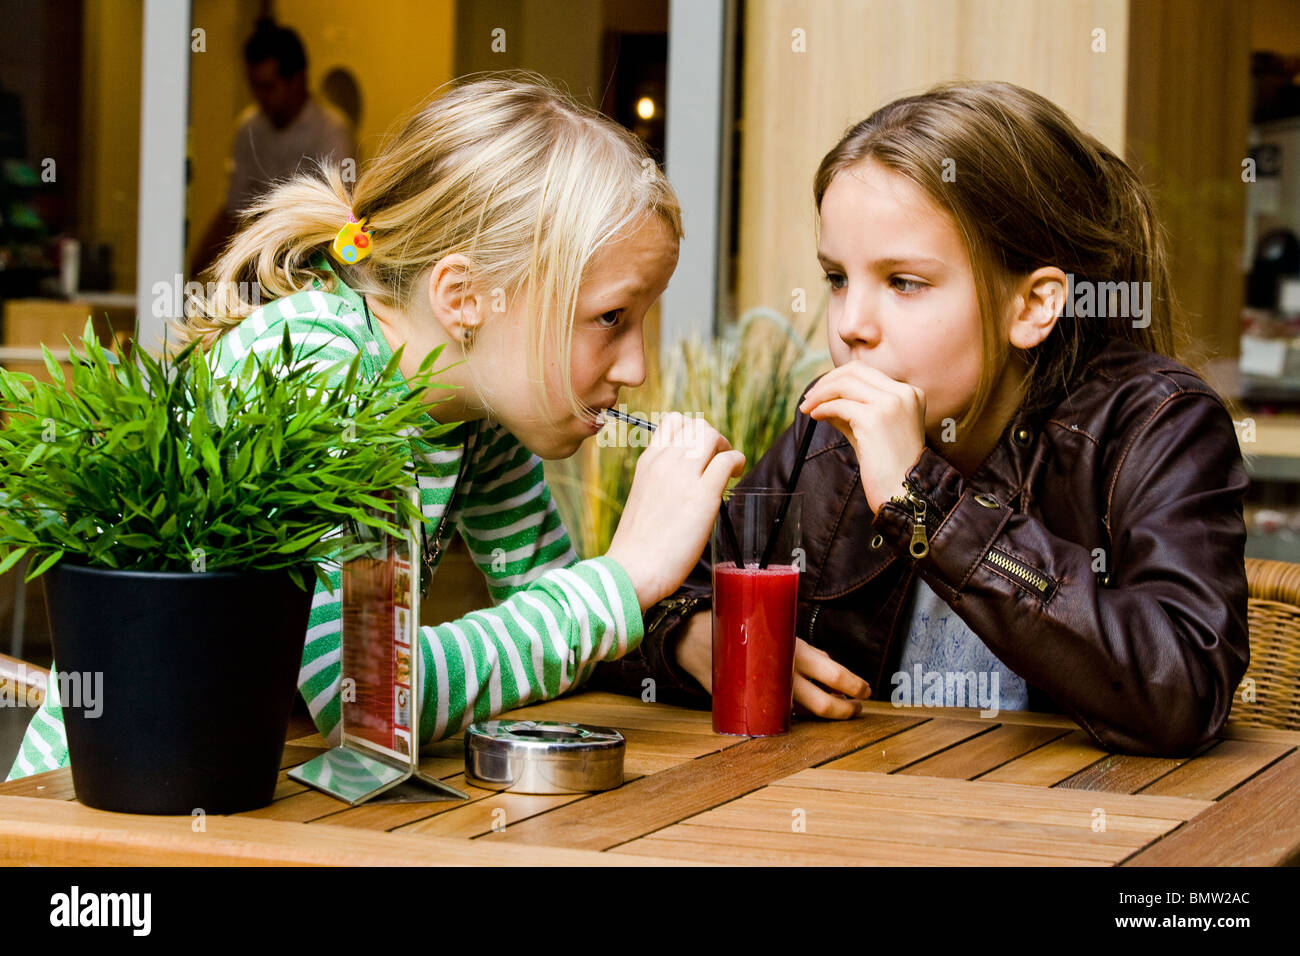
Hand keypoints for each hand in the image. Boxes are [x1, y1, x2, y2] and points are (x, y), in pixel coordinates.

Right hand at [607, 413, 745, 611]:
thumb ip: (659, 482)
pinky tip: (735, 476)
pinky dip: (737, 461)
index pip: (672, 422)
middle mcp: (664, 462)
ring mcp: (683, 477)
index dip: (692, 432)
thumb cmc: (637, 546)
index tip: (700, 453)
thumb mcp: (642, 498)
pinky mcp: (702, 496)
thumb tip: (683, 481)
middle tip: (718, 461)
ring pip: (710, 434)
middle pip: (696, 425)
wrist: (632, 570)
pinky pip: (727, 460)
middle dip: (712, 438)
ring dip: (725, 447)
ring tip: (728, 469)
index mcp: (647, 462)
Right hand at [674, 611, 872, 718]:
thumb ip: (801, 648)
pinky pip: (783, 713)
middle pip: (823, 704)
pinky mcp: (752, 703)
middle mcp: (784, 675)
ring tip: (839, 707)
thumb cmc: (740, 627)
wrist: (695, 638)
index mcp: (792, 651)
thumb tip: (827, 659)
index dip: (855, 685)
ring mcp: (768, 692)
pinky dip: (799, 713)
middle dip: (846, 709)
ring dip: (826, 712)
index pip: (834, 674)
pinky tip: (807, 711)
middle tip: (857, 708)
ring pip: (805, 712)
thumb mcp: (776, 628)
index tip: (865, 690)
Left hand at [798, 363, 925, 514]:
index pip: (867, 372)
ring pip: (845, 384)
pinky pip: (839, 405)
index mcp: (910, 394)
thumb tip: (821, 399)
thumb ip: (850, 411)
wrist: (905, 494)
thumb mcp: (870, 431)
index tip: (820, 392)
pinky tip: (815, 417)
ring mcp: (891, 404)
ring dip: (820, 394)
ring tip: (806, 408)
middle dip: (826, 381)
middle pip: (855, 371)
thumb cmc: (888, 468)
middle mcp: (903, 394)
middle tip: (808, 399)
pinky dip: (822, 408)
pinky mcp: (875, 419)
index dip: (838, 378)